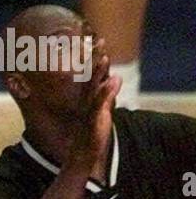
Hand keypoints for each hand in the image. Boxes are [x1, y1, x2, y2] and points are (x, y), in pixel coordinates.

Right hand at [67, 39, 119, 178]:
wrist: (80, 158)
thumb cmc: (89, 137)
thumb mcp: (99, 113)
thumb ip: (108, 95)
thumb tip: (117, 78)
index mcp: (86, 99)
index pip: (90, 75)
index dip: (93, 58)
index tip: (97, 40)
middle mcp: (85, 102)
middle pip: (89, 76)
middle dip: (93, 58)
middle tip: (98, 40)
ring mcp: (88, 110)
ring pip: (92, 87)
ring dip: (98, 72)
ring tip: (105, 56)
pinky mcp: (92, 120)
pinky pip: (99, 104)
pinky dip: (105, 92)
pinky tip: (113, 81)